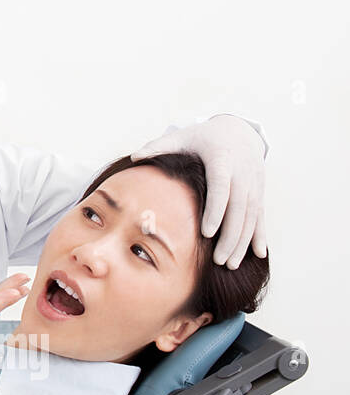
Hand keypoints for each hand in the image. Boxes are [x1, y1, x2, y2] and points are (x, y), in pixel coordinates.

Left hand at [131, 114, 266, 267]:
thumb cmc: (203, 137)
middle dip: (230, 236)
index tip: (206, 233)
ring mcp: (254, 182)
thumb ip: (158, 146)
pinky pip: (261, 215)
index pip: (220, 188)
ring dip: (243, 241)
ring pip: (252, 216)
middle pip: (239, 208)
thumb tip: (134, 157)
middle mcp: (242, 172)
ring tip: (231, 264)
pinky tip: (258, 254)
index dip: (215, 210)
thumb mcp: (182, 136)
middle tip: (218, 260)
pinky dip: (260, 235)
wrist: (239, 130)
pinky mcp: (259, 190)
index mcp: (222, 158)